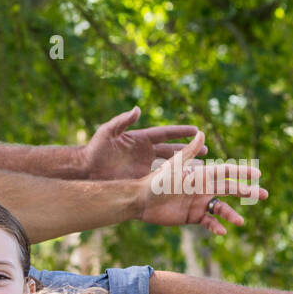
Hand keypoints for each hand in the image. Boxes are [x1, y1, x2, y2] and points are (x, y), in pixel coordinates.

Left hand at [81, 106, 201, 179]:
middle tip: (207, 151)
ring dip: (184, 167)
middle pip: (172, 150)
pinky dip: (171, 181)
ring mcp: (143, 166)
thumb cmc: (94, 149)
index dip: (181, 132)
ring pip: (168, 166)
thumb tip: (137, 109)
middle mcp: (145, 152)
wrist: (84, 169)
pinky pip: (159, 179)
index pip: (165, 134)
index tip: (197, 130)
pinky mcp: (138, 179)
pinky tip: (183, 184)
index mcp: (140, 138)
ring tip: (202, 169)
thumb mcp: (108, 132)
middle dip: (189, 150)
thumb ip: (122, 121)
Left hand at [139, 132, 265, 234]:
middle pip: (230, 189)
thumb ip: (189, 152)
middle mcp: (203, 188)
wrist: (141, 199)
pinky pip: (208, 222)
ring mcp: (198, 203)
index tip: (258, 174)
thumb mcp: (174, 165)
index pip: (227, 172)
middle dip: (247, 191)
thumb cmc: (156, 181)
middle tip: (264, 194)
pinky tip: (222, 231)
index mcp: (201, 174)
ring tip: (241, 221)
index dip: (242, 172)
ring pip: (221, 208)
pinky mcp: (192, 216)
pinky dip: (216, 226)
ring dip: (231, 214)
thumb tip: (201, 132)